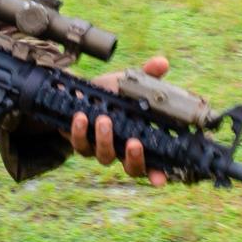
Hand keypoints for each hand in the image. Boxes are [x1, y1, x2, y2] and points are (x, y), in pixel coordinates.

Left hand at [70, 55, 168, 186]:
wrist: (79, 91)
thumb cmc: (112, 91)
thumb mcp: (131, 83)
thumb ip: (148, 75)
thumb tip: (162, 62)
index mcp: (139, 139)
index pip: (153, 163)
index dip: (157, 173)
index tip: (161, 178)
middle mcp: (121, 149)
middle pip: (131, 168)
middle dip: (134, 160)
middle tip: (134, 143)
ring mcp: (100, 148)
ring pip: (104, 156)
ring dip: (105, 140)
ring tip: (104, 120)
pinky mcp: (79, 142)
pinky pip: (80, 144)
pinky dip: (80, 132)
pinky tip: (81, 117)